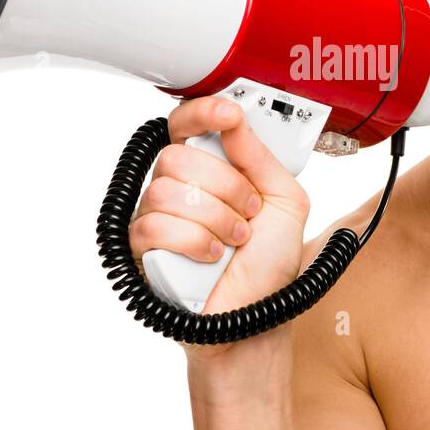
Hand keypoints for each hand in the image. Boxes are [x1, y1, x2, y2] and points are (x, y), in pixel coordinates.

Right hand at [128, 95, 310, 357]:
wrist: (259, 317)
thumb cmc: (270, 264)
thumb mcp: (287, 201)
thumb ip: (263, 158)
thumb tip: (235, 121)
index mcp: (210, 168)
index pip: (187, 124)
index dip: (202, 112)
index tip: (228, 114)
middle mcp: (179, 187)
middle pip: (177, 156)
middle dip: (225, 184)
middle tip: (248, 210)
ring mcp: (157, 216)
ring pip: (167, 190)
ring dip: (216, 218)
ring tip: (234, 240)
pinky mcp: (141, 249)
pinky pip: (154, 225)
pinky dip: (194, 241)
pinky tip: (211, 256)